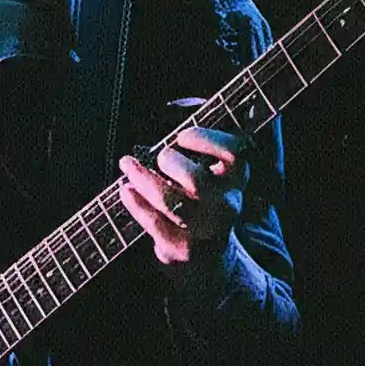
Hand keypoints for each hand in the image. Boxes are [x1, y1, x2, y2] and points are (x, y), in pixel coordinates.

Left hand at [118, 126, 246, 269]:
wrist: (212, 261)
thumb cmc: (204, 204)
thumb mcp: (214, 176)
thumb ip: (201, 145)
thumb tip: (175, 104)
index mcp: (237, 180)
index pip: (234, 153)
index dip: (207, 139)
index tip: (182, 135)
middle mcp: (226, 205)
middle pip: (196, 179)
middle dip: (168, 161)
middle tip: (158, 157)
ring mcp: (205, 230)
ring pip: (170, 200)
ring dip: (143, 178)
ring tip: (128, 166)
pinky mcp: (182, 248)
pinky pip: (154, 222)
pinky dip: (136, 203)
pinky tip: (127, 191)